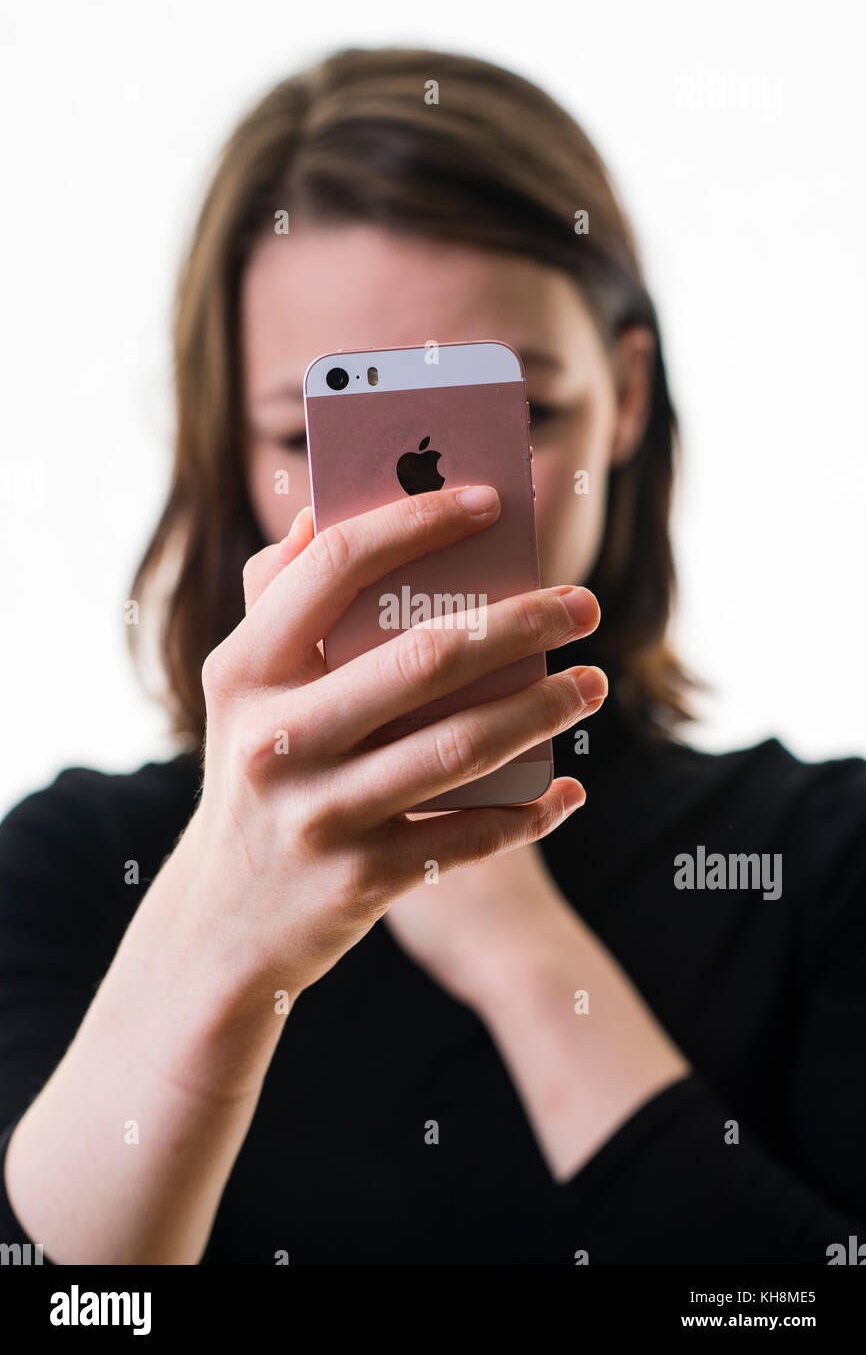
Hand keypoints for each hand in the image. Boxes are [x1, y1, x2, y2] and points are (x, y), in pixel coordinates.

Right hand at [178, 484, 607, 1002]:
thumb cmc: (253, 772)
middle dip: (522, 622)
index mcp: (245, 670)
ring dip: (542, 711)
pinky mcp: (361, 881)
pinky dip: (528, 813)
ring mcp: (319, 815)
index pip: (336, 566)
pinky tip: (567, 790)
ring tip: (590, 685)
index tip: (491, 500)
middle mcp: (275, 739)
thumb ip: (275, 597)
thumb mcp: (243, 688)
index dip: (418, 522)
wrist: (221, 921)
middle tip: (584, 605)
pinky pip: (468, 837)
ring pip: (461, 748)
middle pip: (424, 658)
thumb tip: (323, 511)